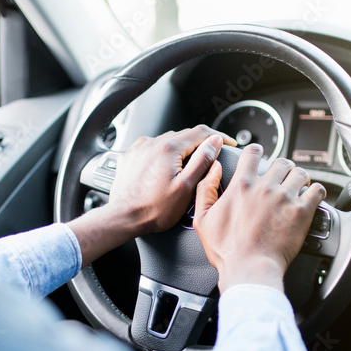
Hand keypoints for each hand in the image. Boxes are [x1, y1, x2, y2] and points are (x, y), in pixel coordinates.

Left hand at [109, 126, 235, 233]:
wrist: (123, 218)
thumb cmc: (153, 209)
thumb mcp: (186, 187)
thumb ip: (202, 161)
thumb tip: (214, 142)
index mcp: (169, 149)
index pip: (201, 132)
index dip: (218, 136)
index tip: (228, 143)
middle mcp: (152, 143)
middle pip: (184, 135)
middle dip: (199, 144)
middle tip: (209, 157)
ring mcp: (139, 149)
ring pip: (167, 141)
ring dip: (180, 149)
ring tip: (185, 167)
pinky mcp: (130, 157)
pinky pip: (151, 148)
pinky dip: (162, 154)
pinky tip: (164, 169)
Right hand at [193, 144, 326, 292]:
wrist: (249, 269)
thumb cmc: (227, 251)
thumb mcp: (203, 219)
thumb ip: (206, 189)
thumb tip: (214, 169)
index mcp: (242, 185)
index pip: (253, 152)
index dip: (257, 151)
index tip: (260, 156)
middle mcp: (265, 187)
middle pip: (281, 162)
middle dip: (282, 168)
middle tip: (282, 178)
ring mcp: (285, 198)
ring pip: (301, 173)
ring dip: (300, 178)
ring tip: (299, 187)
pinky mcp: (302, 211)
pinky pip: (317, 190)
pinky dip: (316, 191)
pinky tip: (312, 197)